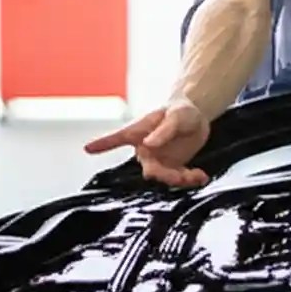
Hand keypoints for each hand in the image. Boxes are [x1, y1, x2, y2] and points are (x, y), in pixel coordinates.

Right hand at [84, 99, 210, 187]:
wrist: (197, 117)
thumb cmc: (181, 111)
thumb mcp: (175, 116)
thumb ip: (163, 130)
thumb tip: (148, 144)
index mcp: (140, 133)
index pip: (117, 138)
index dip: (103, 143)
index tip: (88, 148)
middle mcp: (146, 150)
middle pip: (149, 170)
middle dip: (165, 176)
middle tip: (182, 177)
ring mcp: (159, 160)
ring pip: (165, 178)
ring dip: (181, 180)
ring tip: (197, 175)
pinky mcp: (174, 167)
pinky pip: (179, 178)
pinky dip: (191, 180)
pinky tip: (202, 176)